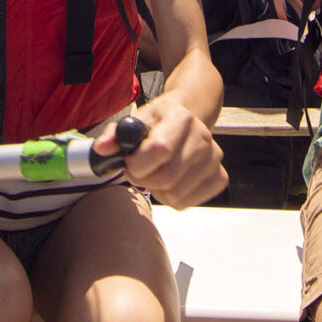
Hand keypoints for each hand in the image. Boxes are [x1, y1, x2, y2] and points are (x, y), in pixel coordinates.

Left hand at [97, 93, 225, 209]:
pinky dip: (173, 198)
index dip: (138, 163)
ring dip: (158, 190)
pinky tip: (171, 182)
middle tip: (140, 171)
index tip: (130, 161)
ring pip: (175, 194)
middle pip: (167, 178)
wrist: (188, 121)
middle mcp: (203, 138)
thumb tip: (101, 149)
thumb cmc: (157, 124)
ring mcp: (214, 159)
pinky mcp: (219, 178)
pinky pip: (187, 203)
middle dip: (145, 179)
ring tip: (156, 173)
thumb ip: (115, 135)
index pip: (159, 150)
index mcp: (181, 118)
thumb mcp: (136, 121)